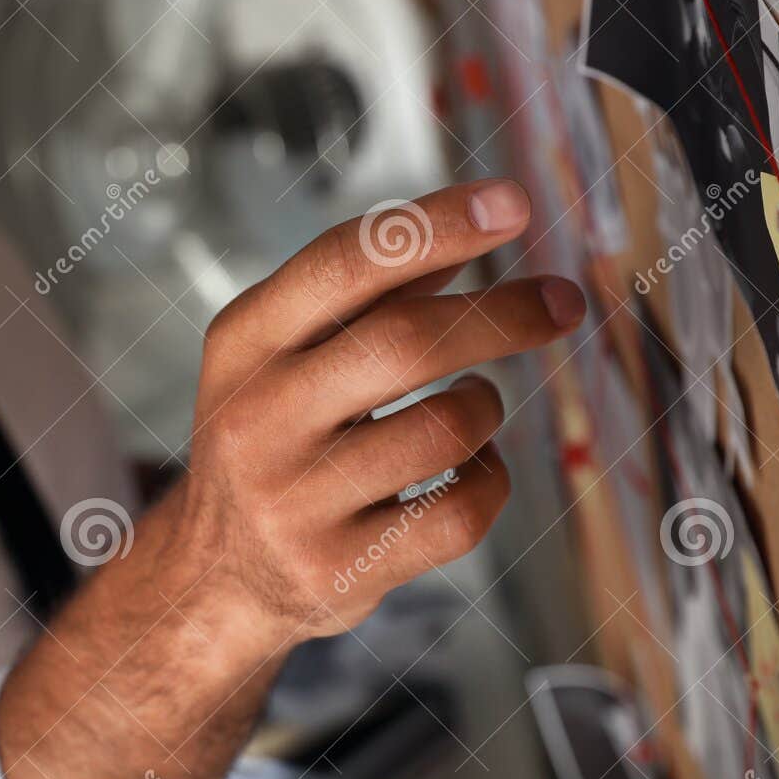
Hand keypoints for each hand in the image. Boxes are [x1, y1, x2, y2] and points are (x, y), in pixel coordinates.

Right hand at [166, 179, 584, 645]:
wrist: (216, 575)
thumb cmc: (271, 442)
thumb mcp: (286, 356)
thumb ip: (369, 293)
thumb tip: (471, 223)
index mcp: (245, 343)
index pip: (344, 263)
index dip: (436, 226)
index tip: (513, 203)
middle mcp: (259, 417)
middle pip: (406, 342)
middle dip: (504, 314)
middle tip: (562, 302)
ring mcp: (295, 499)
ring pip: (446, 430)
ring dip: (485, 406)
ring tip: (476, 407)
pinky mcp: (340, 568)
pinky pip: (459, 513)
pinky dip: (489, 481)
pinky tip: (471, 469)